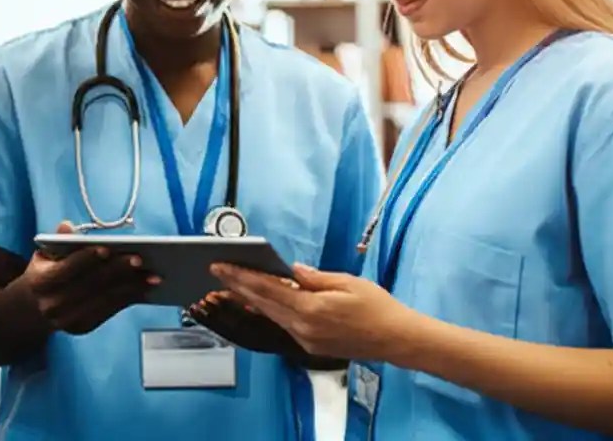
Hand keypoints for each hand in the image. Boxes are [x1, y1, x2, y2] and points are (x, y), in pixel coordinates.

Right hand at [18, 221, 159, 334]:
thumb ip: (57, 241)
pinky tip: (144, 289)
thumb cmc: (45, 273)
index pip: (68, 268)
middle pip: (92, 284)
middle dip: (118, 271)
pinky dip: (128, 299)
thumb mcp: (45, 254)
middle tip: (140, 259)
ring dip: (131, 287)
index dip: (88, 258)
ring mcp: (68, 319)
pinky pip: (110, 311)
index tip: (108, 248)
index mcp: (41, 282)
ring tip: (153, 276)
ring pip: (105, 299)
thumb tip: (67, 226)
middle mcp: (53, 305)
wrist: (34, 308)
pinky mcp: (82, 327)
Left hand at [211, 262, 421, 362]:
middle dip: (238, 286)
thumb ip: (315, 278)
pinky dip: (268, 310)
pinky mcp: (310, 346)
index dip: (241, 277)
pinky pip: (283, 324)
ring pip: (271, 315)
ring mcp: (305, 340)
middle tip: (217, 271)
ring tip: (230, 284)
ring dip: (249, 300)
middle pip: (262, 304)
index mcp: (310, 309)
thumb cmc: (377, 306)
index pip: (267, 290)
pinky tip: (257, 302)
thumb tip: (290, 270)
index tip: (221, 266)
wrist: (396, 340)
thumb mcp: (347, 283)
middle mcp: (302, 328)